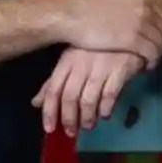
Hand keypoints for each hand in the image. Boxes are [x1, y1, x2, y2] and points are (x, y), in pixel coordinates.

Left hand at [31, 47, 145, 136]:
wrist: (125, 30)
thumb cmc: (95, 47)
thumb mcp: (71, 59)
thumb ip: (54, 81)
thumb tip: (36, 103)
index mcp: (67, 61)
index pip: (53, 89)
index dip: (49, 111)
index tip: (49, 129)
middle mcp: (81, 64)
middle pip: (70, 97)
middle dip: (68, 119)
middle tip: (70, 132)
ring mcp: (101, 67)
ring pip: (89, 100)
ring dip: (87, 118)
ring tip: (88, 126)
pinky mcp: (120, 70)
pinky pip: (110, 96)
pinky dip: (105, 110)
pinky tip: (105, 115)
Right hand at [62, 0, 161, 67]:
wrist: (72, 17)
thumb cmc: (84, 9)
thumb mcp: (110, 1)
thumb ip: (124, 7)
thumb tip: (127, 15)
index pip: (160, 15)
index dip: (157, 30)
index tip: (151, 40)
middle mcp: (144, 8)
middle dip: (159, 42)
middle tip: (151, 54)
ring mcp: (141, 23)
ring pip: (160, 42)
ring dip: (156, 54)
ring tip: (148, 62)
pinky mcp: (135, 40)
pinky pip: (153, 53)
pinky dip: (151, 62)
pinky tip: (144, 67)